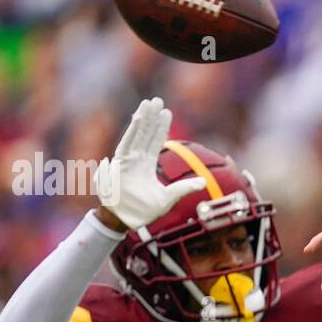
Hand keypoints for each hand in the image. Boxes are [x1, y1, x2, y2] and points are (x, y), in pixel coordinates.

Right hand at [95, 98, 205, 230]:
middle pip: (145, 133)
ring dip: (143, 119)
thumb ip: (184, 188)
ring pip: (136, 135)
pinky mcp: (119, 165)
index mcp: (147, 165)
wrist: (126, 222)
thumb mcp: (169, 198)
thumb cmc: (144, 211)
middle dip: (152, 117)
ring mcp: (127, 161)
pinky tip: (138, 118)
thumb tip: (203, 182)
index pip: (155, 141)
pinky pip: (126, 144)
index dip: (161, 127)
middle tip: (158, 99)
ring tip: (149, 104)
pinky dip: (132, 131)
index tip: (167, 112)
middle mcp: (136, 160)